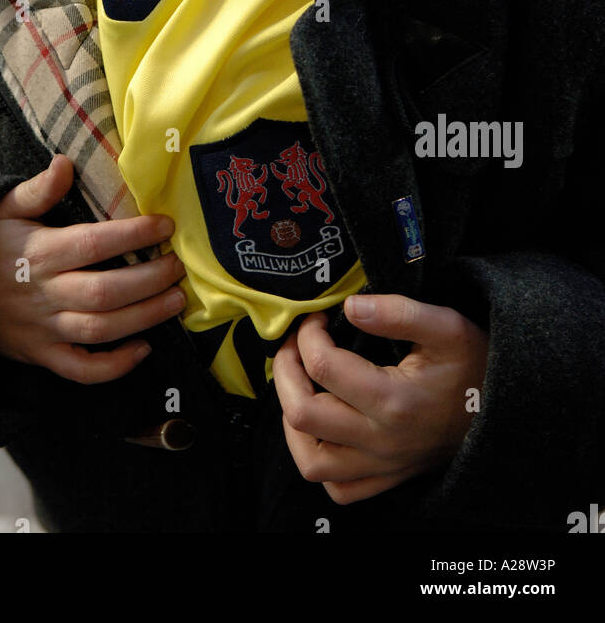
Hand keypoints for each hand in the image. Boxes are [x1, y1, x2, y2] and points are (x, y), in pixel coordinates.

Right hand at [0, 154, 185, 382]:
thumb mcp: (3, 208)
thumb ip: (38, 188)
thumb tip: (65, 161)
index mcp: (39, 253)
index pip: (92, 244)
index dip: (132, 235)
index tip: (165, 225)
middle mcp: (44, 293)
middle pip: (105, 292)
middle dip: (149, 281)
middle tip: (179, 267)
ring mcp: (44, 329)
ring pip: (101, 330)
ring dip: (144, 318)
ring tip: (176, 301)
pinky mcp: (43, 355)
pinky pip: (81, 369)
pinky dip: (114, 366)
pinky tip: (143, 349)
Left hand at [273, 294, 489, 503]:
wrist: (507, 412)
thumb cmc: (475, 366)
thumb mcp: (447, 326)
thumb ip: (398, 312)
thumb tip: (350, 306)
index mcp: (394, 400)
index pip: (322, 366)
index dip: (308, 335)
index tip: (317, 319)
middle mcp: (382, 440)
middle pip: (302, 414)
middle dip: (285, 371)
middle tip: (294, 346)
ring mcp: (382, 466)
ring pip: (310, 461)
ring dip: (292, 420)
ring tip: (298, 385)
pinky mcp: (386, 479)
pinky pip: (337, 487)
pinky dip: (318, 460)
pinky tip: (321, 427)